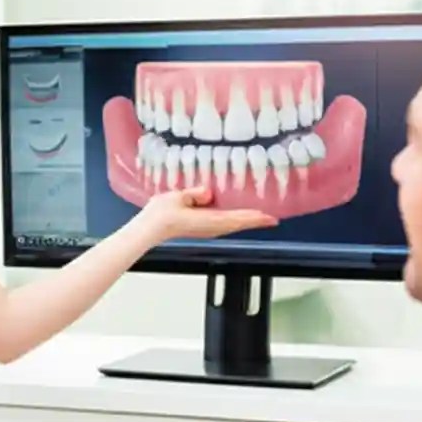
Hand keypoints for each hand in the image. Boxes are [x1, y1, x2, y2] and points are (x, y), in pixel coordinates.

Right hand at [137, 186, 277, 242]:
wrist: (149, 228)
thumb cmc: (161, 213)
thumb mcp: (178, 196)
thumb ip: (194, 193)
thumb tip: (208, 192)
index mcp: (209, 220)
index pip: (238, 218)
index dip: (255, 218)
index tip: (270, 217)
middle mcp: (212, 228)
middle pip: (239, 224)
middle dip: (256, 221)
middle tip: (272, 219)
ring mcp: (207, 230)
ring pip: (233, 226)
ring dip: (247, 222)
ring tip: (259, 217)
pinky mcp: (202, 229)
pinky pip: (225, 225)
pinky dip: (236, 221)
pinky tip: (237, 218)